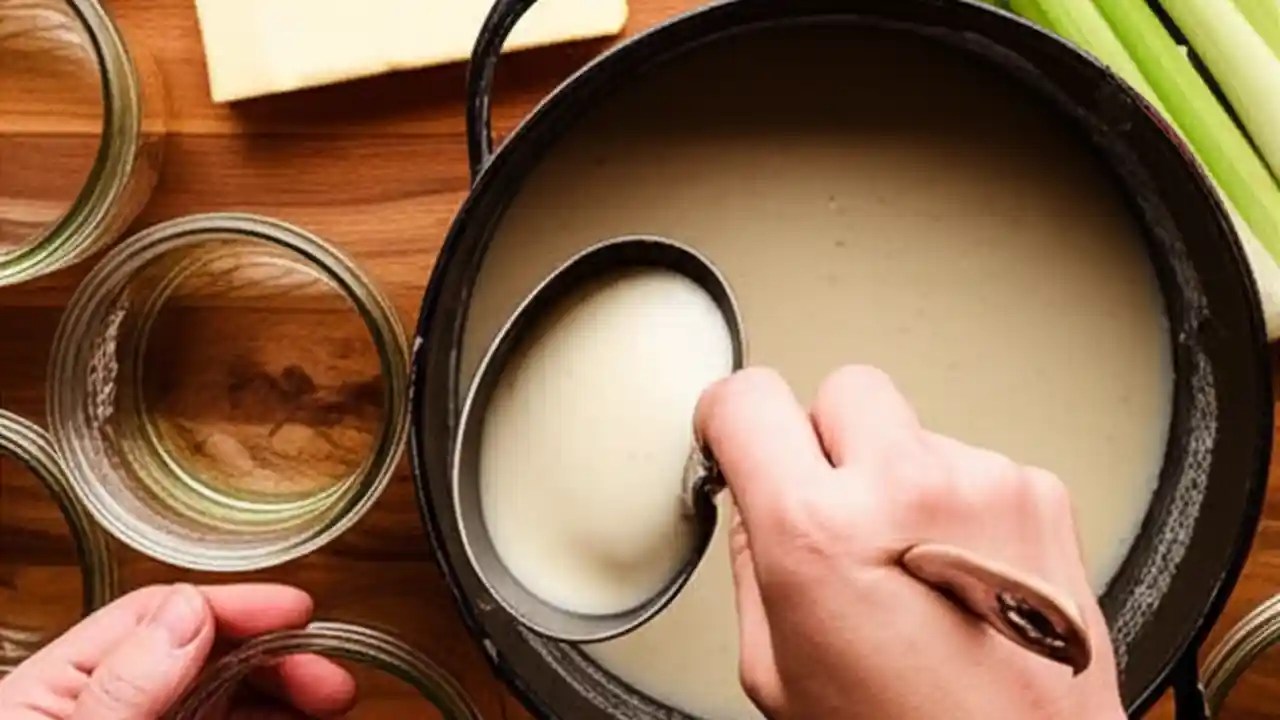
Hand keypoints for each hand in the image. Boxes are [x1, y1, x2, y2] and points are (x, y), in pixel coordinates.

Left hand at [0, 583, 355, 718]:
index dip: (238, 605)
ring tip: (332, 702)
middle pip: (204, 658)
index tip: (299, 610)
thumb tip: (186, 610)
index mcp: (55, 686)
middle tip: (332, 678)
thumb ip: (123, 687)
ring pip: (224, 700)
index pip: (160, 615)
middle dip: (278, 658)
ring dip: (284, 694)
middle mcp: (101, 705)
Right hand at [696, 366, 1124, 719]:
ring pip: (913, 432)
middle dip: (827, 440)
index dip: (731, 417)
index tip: (735, 433)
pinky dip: (959, 505)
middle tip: (833, 506)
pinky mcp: (1040, 496)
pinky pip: (972, 466)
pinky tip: (960, 571)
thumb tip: (754, 501)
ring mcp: (983, 483)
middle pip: (842, 390)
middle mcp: (907, 488)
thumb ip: (753, 566)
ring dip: (902, 478)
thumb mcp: (780, 670)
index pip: (749, 401)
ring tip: (913, 565)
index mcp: (821, 530)